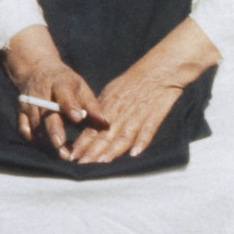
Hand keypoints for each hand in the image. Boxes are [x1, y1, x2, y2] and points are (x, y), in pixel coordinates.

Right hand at [3, 25, 107, 160]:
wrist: (36, 70)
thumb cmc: (65, 83)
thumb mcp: (80, 87)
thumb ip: (92, 105)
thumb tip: (106, 123)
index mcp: (59, 83)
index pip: (64, 94)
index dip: (70, 106)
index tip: (78, 118)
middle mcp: (41, 93)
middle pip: (46, 113)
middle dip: (54, 130)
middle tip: (62, 146)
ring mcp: (29, 103)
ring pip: (35, 124)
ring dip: (47, 140)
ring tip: (63, 154)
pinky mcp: (20, 112)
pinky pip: (23, 129)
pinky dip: (33, 140)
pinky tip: (46, 147)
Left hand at [67, 17, 220, 164]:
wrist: (160, 69)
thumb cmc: (135, 81)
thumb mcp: (112, 92)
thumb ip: (102, 110)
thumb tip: (90, 125)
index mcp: (108, 106)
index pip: (92, 128)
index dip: (83, 143)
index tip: (73, 156)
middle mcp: (120, 112)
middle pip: (105, 135)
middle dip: (93, 151)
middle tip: (82, 164)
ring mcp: (137, 114)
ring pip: (123, 136)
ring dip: (113, 150)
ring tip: (103, 162)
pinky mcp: (154, 115)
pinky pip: (147, 130)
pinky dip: (142, 141)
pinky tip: (135, 153)